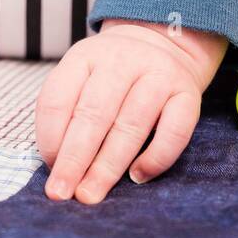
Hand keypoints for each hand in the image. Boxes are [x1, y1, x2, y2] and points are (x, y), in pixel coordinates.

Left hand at [36, 20, 228, 204]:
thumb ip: (66, 111)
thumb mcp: (81, 77)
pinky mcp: (187, 92)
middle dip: (75, 159)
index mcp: (86, 55)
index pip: (59, 96)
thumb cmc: (111, 75)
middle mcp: (121, 60)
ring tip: (91, 193)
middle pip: (94, 113)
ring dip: (108, 166)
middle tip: (63, 192)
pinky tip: (137, 176)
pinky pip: (174, 131)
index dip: (50, 137)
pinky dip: (155, 158)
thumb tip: (57, 164)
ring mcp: (158, 73)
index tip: (50, 169)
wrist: (162, 44)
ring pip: (131, 125)